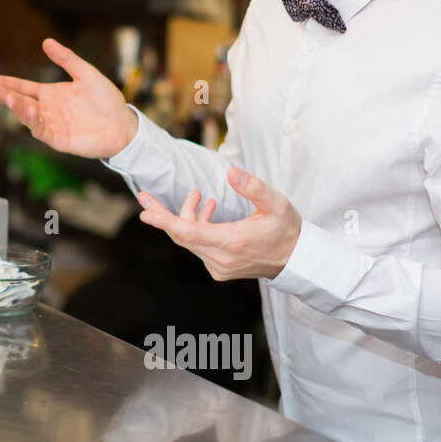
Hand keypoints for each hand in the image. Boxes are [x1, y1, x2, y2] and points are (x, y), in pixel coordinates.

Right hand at [0, 38, 137, 159]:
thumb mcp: (86, 74)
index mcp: (50, 93)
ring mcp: (51, 125)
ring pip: (27, 116)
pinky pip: (41, 131)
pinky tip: (31, 111)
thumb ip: (66, 59)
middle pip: (19, 101)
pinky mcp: (58, 139)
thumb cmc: (106, 100)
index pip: (21, 87)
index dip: (4, 83)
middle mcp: (47, 109)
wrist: (123, 124)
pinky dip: (34, 122)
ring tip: (9, 98)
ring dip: (17, 108)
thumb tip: (46, 41)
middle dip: (3, 95)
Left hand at [135, 167, 301, 280]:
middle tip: (144, 196)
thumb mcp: (276, 204)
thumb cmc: (287, 229)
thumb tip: (231, 172)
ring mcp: (218, 266)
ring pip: (189, 240)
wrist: (296, 260)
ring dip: (187, 216)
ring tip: (198, 195)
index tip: (145, 213)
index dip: (166, 222)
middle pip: (182, 236)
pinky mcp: (219, 269)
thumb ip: (254, 187)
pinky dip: (197, 227)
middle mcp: (221, 259)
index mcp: (233, 242)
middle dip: (162, 215)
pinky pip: (198, 246)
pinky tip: (207, 210)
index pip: (190, 233)